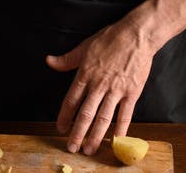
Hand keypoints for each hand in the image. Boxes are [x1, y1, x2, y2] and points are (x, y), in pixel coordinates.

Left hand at [45, 18, 153, 154]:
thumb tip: (49, 61)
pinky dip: (120, 130)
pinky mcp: (132, 93)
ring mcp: (116, 90)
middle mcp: (99, 84)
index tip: (60, 128)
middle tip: (72, 148)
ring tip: (89, 149)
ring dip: (95, 136)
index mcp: (86, 73)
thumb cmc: (110, 39)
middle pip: (86, 114)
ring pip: (103, 118)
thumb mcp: (85, 46)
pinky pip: (125, 115)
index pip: (71, 100)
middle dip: (77, 133)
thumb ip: (67, 59)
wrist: (136, 35)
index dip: (65, 116)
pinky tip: (116, 141)